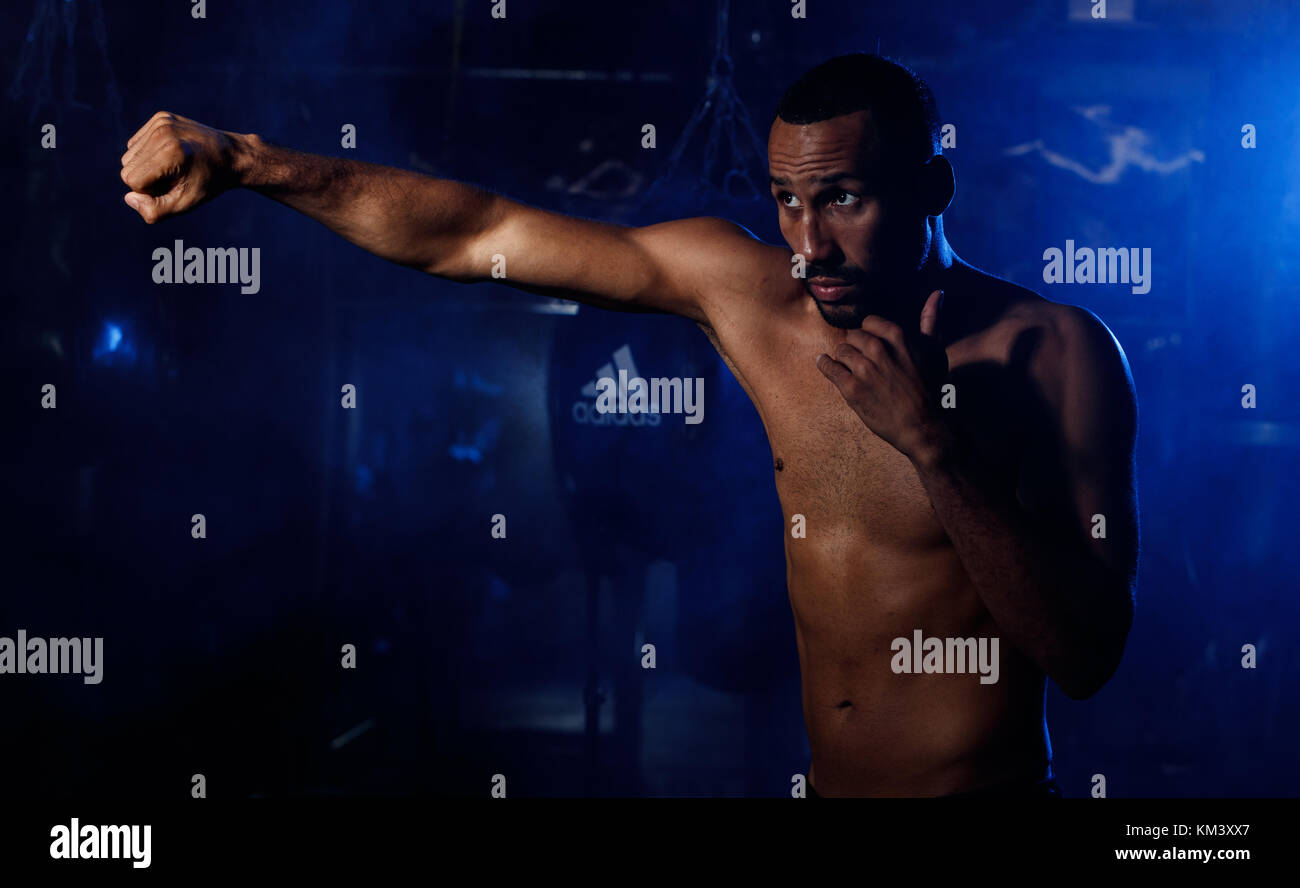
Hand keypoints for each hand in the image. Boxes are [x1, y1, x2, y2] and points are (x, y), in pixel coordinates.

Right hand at [120, 112, 243, 222]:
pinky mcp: (161, 117)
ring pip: (129, 155)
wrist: (232, 156)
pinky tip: (171, 155)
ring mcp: (161, 122)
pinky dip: (149, 153)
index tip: (172, 188)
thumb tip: (129, 198)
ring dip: (147, 166)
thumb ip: (155, 211)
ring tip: (174, 167)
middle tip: (175, 178)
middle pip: (127, 166)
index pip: (131, 180)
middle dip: (147, 179)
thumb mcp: (185, 204)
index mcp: (170, 153)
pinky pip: (136, 143)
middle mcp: (163, 133)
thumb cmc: (208, 183)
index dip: (149, 191)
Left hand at [815, 288, 951, 461]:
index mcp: (897, 336)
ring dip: (844, 358)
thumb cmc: (932, 388)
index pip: (868, 322)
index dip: (869, 333)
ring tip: (850, 367)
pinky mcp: (851, 389)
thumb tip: (937, 293)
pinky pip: (828, 367)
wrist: (924, 426)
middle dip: (856, 346)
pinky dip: (824, 364)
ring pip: (841, 350)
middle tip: (863, 360)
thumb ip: (930, 320)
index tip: (871, 343)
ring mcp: (863, 369)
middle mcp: (878, 349)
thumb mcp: (935, 350)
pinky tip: (824, 363)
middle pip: (853, 336)